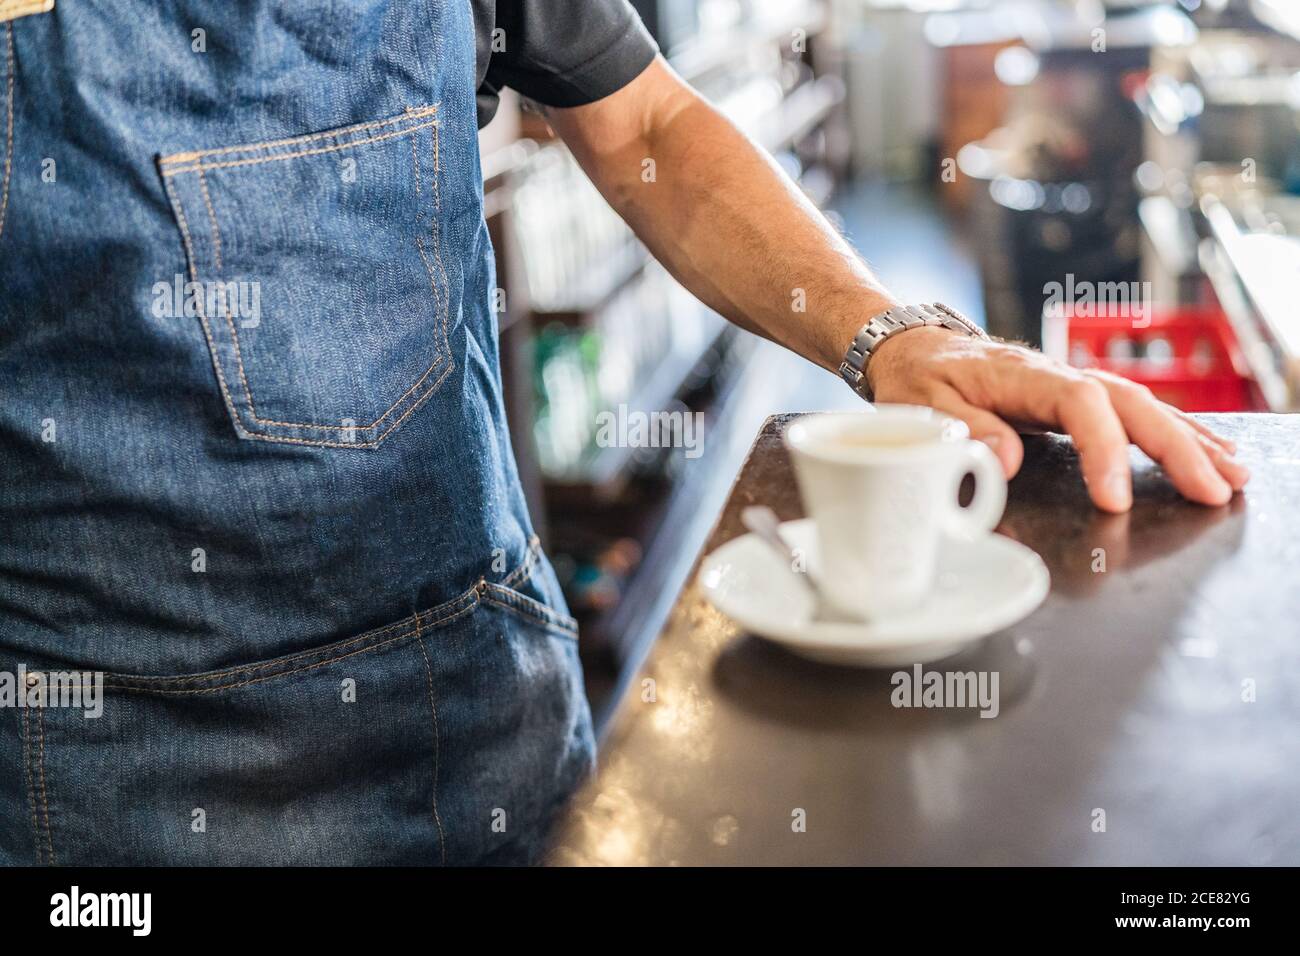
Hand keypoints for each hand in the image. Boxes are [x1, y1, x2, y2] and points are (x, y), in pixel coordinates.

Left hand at [865, 326, 1249, 512]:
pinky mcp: (1078, 398)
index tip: (1112, 497)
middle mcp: (1057, 374)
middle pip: (1129, 404)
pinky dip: (1175, 433)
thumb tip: (1005, 459)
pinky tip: (1208, 454)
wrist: (915, 346)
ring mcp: (1072, 384)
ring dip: (1190, 441)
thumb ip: (963, 428)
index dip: (1103, 448)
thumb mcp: (920, 405)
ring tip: (1233, 477)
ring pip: (1143, 406)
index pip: (1078, 404)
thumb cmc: (917, 377)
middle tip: (1211, 492)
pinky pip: (1134, 412)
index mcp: (1021, 375)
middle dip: (1174, 449)